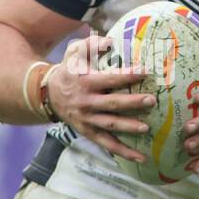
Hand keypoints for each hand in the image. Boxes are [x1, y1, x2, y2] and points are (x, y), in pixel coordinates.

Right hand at [48, 33, 155, 164]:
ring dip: (128, 127)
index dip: (127, 75)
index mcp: (85, 81)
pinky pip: (106, 144)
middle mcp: (86, 102)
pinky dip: (123, 152)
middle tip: (151, 100)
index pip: (110, 79)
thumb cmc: (68, 70)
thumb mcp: (74, 52)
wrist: (47, 95)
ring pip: (110, 125)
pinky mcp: (88, 132)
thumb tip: (110, 42)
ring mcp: (87, 119)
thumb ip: (91, 45)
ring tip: (146, 128)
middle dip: (132, 103)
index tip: (145, 71)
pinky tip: (141, 157)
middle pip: (112, 104)